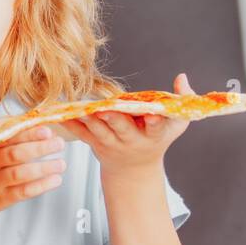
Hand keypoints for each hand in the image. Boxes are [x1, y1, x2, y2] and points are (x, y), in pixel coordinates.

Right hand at [0, 124, 66, 217]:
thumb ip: (5, 138)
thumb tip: (37, 125)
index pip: (9, 138)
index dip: (29, 134)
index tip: (47, 130)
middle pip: (15, 154)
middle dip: (39, 148)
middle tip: (59, 144)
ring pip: (20, 174)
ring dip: (43, 168)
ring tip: (61, 164)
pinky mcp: (1, 198)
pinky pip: (23, 192)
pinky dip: (41, 186)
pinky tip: (55, 180)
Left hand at [60, 73, 192, 174]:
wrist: (134, 168)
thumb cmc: (158, 138)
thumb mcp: (176, 123)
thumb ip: (183, 99)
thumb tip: (181, 76)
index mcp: (154, 135)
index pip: (156, 129)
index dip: (154, 122)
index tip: (152, 115)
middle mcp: (132, 141)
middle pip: (123, 130)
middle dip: (115, 120)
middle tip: (106, 110)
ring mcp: (112, 144)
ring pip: (100, 132)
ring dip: (90, 120)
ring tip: (81, 109)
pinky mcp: (95, 144)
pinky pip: (82, 134)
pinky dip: (72, 125)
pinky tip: (62, 115)